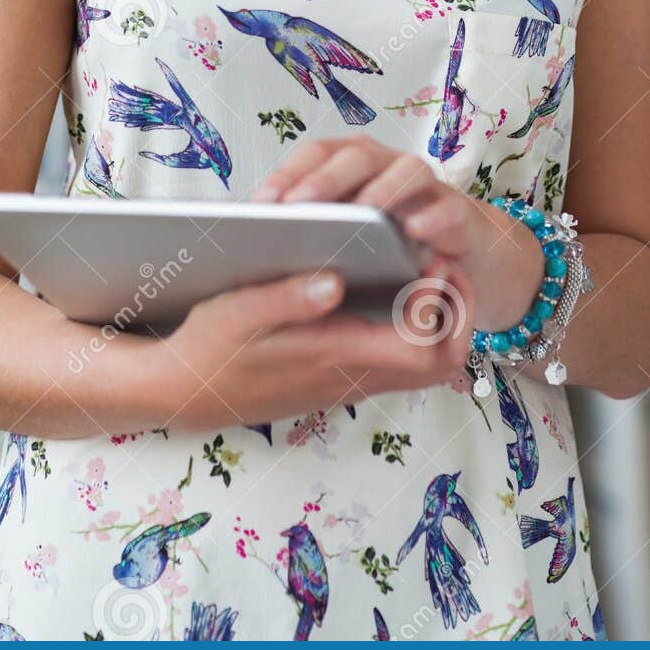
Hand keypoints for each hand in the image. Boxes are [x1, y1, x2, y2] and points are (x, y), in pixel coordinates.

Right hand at [151, 263, 476, 435]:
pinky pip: (403, 361)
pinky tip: (394, 287)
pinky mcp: (344, 377)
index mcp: (335, 356)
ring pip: (428, 366)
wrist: (189, 392)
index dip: (441, 305)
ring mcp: (353, 380)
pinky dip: (417, 326)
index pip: (423, 350)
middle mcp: (354, 376)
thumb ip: (286, 297)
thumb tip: (333, 281)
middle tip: (443, 262)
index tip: (429, 257)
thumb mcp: (237, 311)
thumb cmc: (211, 346)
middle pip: (443, 363)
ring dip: (441, 318)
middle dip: (459, 312)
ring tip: (424, 268)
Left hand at [253, 136, 544, 332]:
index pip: (317, 154)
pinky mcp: (459, 213)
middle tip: (296, 207)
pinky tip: (414, 231)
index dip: (288, 173)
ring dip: (380, 190)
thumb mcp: (347, 239)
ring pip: (406, 171)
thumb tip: (258, 245)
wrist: (459, 260)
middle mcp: (387, 166)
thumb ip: (314, 233)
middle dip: (324, 179)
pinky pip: (448, 209)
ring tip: (359, 214)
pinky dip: (432, 218)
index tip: (263, 203)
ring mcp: (426, 187)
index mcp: (352, 165)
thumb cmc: (388, 248)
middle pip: (356, 156)